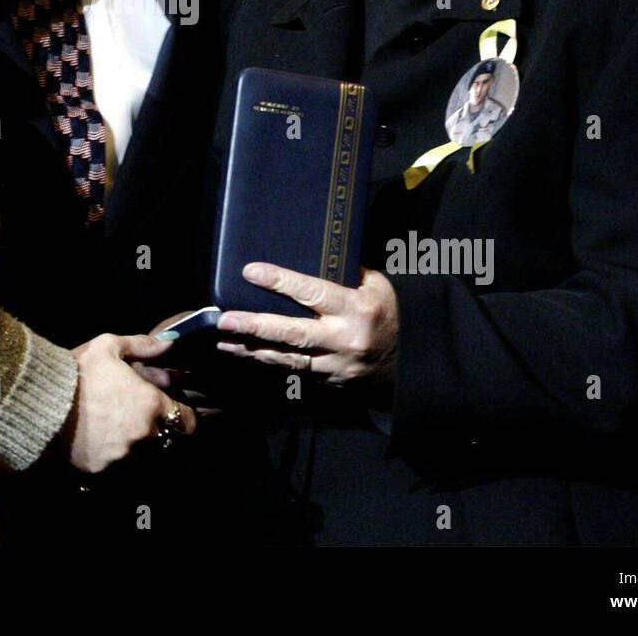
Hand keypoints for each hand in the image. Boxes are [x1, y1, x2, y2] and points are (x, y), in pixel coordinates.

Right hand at [62, 333, 196, 473]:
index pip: (188, 422)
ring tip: (125, 439)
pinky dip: (117, 466)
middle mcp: (143, 435)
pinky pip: (120, 474)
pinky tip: (106, 453)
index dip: (184, 418)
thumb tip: (169, 343)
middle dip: (162, 435)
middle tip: (147, 425)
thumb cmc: (76, 372)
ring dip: (142, 452)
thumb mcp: (108, 346)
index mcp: (150, 404)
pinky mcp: (102, 473)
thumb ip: (142, 345)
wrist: (38, 403)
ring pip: (146, 461)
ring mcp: (123, 458)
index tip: (175, 414)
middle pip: (169, 444)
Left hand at [215, 263, 398, 385]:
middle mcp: (344, 340)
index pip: (313, 293)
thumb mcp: (375, 284)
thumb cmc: (390, 310)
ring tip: (223, 342)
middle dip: (255, 326)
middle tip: (224, 320)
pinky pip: (296, 372)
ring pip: (288, 359)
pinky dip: (270, 363)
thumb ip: (342, 275)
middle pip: (293, 333)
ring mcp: (337, 366)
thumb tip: (307, 256)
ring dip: (253, 350)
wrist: (413, 357)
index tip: (251, 271)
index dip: (281, 282)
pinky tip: (247, 355)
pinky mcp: (332, 382)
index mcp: (356, 309)